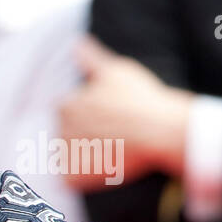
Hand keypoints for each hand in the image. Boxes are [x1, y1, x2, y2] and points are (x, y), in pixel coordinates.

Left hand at [58, 37, 194, 190]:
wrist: (161, 132)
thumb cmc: (141, 99)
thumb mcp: (116, 70)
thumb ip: (91, 57)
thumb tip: (75, 42)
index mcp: (65, 105)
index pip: (67, 111)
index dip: (89, 114)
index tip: (110, 116)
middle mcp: (60, 129)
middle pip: (67, 133)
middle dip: (85, 134)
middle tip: (115, 134)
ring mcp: (66, 155)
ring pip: (69, 155)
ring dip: (85, 154)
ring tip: (113, 150)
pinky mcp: (73, 177)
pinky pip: (70, 179)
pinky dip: (83, 176)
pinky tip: (105, 167)